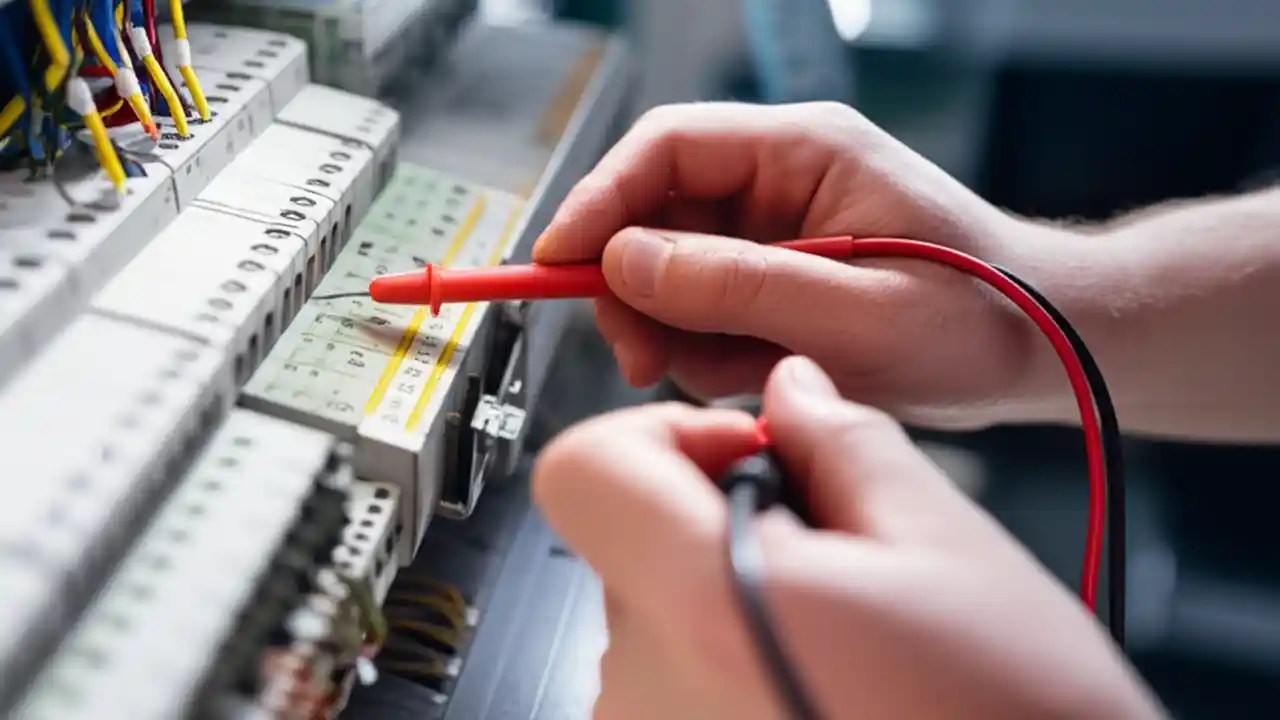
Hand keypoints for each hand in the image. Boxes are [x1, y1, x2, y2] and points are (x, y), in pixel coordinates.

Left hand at [533, 356, 1161, 719]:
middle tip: (832, 559)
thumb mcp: (948, 547)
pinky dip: (728, 662)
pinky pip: (670, 681)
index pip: (581, 468)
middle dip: (721, 519)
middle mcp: (646, 693)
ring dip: (733, 596)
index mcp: (704, 611)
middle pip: (629, 538)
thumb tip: (789, 393)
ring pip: (658, 611)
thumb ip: (843, 445)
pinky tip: (819, 687)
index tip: (745, 457)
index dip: (663, 436)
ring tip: (841, 642)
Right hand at [535, 102, 1070, 427]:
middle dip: (635, 287)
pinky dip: (711, 350)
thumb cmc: (979, 316)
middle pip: (655, 211)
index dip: (600, 201)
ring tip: (734, 372)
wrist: (1040, 355)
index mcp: (804, 150)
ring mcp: (776, 230)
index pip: (667, 148)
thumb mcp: (854, 311)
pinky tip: (759, 371)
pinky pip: (704, 309)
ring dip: (677, 330)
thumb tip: (626, 262)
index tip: (554, 261)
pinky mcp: (777, 278)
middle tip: (640, 355)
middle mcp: (781, 179)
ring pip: (671, 269)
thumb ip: (736, 285)